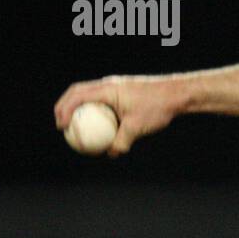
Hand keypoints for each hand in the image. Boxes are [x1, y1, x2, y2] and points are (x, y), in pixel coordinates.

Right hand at [53, 75, 183, 156]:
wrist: (177, 94)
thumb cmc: (157, 107)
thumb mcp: (137, 127)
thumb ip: (121, 141)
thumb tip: (111, 153)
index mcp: (107, 88)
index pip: (78, 96)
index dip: (65, 110)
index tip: (62, 126)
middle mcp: (109, 84)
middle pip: (78, 92)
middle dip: (65, 106)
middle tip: (61, 125)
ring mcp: (116, 87)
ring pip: (90, 95)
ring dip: (79, 108)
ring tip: (75, 126)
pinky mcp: (123, 92)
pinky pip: (103, 101)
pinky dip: (96, 111)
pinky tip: (99, 128)